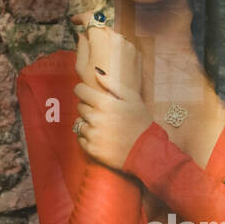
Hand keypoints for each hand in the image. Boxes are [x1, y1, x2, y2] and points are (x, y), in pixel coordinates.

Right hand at [71, 13, 140, 92]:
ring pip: (114, 37)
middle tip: (86, 44)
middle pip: (103, 28)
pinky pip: (124, 47)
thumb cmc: (96, 87)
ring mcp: (129, 45)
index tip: (75, 21)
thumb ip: (81, 46)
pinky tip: (112, 66)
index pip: (90, 18)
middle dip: (94, 32)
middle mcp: (117, 37)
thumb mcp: (81, 67)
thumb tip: (82, 35)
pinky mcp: (137, 54)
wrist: (120, 103)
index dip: (81, 17)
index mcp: (101, 38)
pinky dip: (116, 50)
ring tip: (100, 60)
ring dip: (106, 42)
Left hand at [71, 17, 150, 170]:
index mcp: (105, 103)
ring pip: (79, 123)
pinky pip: (80, 138)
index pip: (79, 90)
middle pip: (80, 107)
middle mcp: (96, 118)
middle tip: (102, 113)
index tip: (87, 94)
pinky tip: (100, 137)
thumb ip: (113, 84)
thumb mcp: (132, 99)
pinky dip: (87, 137)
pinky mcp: (92, 149)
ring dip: (87, 123)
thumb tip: (96, 72)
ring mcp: (93, 135)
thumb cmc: (140, 122)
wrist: (146, 151)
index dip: (83, 91)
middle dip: (88, 108)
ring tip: (102, 126)